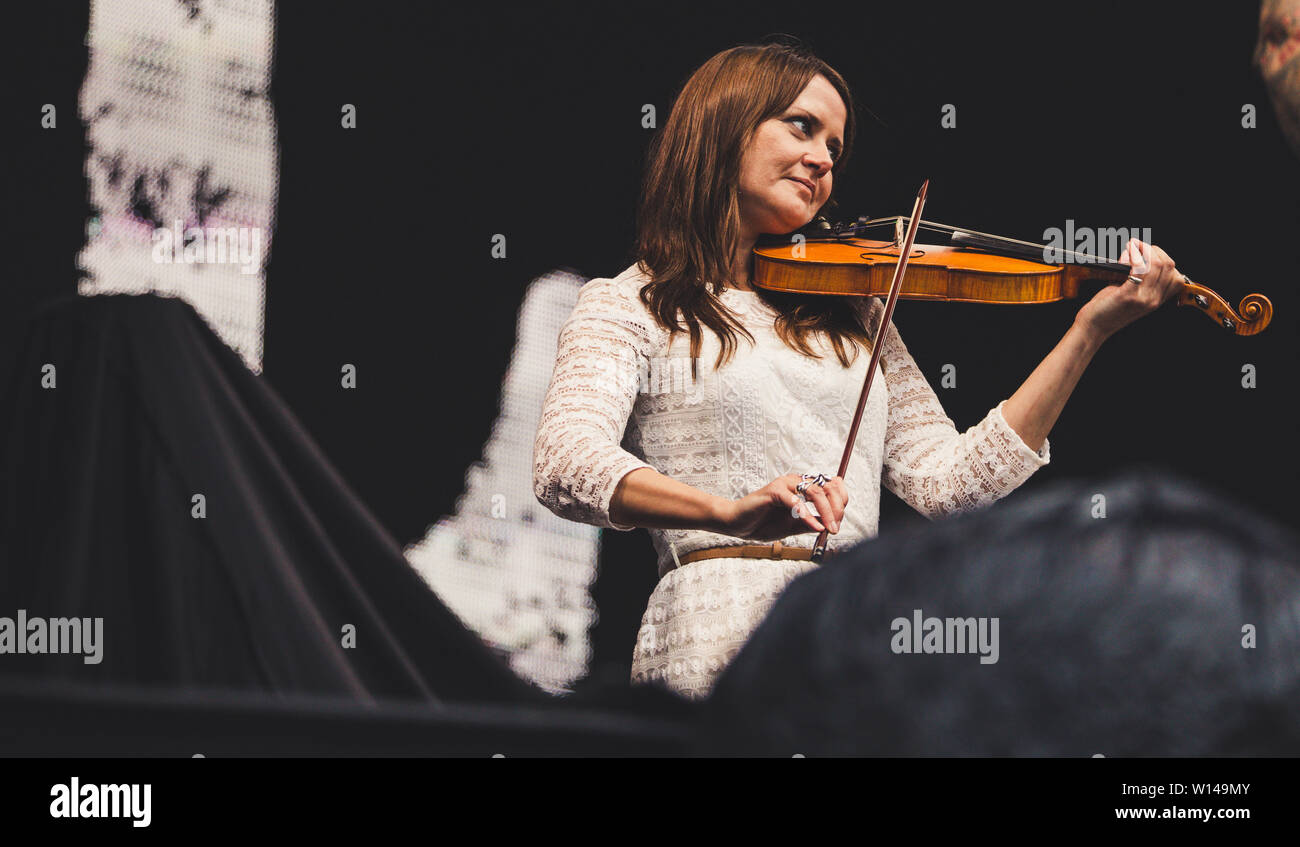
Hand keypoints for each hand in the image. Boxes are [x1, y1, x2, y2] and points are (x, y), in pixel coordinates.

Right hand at [720, 473, 846, 540]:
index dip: (840, 501)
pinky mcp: (774, 491)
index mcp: (803, 487)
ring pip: (816, 491)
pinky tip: (814, 527)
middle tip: (836, 527)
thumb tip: (831, 525)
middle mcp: (796, 481)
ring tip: (829, 528)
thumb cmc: (763, 523)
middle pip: (828, 486)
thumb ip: (812, 522)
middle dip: (837, 507)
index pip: (831, 486)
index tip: (839, 521)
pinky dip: (808, 516)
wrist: (738, 526)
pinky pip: (796, 502)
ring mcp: (785, 484)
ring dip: (826, 511)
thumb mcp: (794, 526)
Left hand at [1073, 238, 1185, 340]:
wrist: (1093, 327)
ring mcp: (1143, 298)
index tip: (1149, 251)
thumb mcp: (1130, 293)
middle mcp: (1154, 300)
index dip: (1164, 258)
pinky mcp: (1129, 295)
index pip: (1176, 276)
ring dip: (1143, 249)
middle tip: (1138, 246)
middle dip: (1153, 250)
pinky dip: (1134, 256)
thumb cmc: (1107, 308)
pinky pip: (1140, 269)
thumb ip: (1139, 277)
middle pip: (1168, 266)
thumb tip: (1137, 253)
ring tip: (1131, 246)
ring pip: (1157, 264)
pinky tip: (1127, 253)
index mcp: (1157, 300)